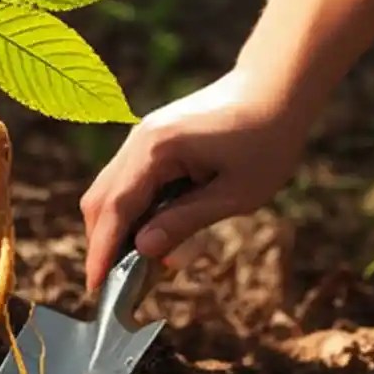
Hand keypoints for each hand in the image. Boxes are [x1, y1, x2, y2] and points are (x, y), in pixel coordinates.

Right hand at [79, 67, 317, 291]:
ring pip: (109, 189)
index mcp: (156, 150)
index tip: (95, 287)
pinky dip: (131, 210)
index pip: (115, 209)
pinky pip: (128, 180)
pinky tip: (152, 232)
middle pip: (99, 199)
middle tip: (115, 283)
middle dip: (102, 242)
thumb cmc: (267, 139)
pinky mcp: (152, 140)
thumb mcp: (236, 193)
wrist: (278, 86)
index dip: (102, 250)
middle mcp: (138, 141)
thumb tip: (143, 250)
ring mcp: (142, 137)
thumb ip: (186, 221)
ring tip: (137, 263)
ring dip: (116, 227)